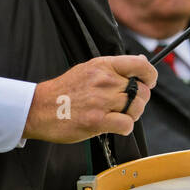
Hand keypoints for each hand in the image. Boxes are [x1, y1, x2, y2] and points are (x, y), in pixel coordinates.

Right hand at [22, 55, 157, 142]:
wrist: (39, 108)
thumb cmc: (64, 90)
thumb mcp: (88, 69)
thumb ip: (115, 67)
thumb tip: (142, 61)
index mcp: (102, 65)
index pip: (140, 65)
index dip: (150, 76)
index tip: (148, 83)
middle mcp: (104, 80)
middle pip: (141, 91)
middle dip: (139, 101)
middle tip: (127, 105)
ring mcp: (100, 101)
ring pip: (137, 108)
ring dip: (132, 115)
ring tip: (118, 115)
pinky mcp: (96, 121)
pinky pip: (126, 125)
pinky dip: (124, 128)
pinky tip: (113, 125)